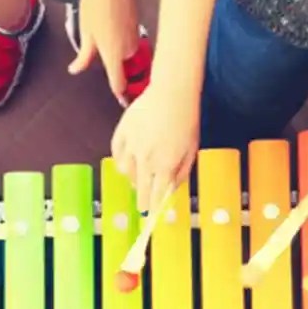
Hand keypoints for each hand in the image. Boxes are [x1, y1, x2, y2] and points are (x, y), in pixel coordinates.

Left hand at [68, 0, 138, 102]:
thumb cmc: (95, 4)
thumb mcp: (85, 32)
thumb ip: (84, 55)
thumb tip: (75, 70)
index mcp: (113, 54)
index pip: (119, 83)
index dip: (121, 95)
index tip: (123, 103)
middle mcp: (128, 50)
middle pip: (119, 65)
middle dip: (110, 58)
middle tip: (96, 39)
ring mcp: (136, 39)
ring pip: (123, 52)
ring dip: (114, 45)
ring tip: (103, 25)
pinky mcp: (139, 28)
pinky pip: (128, 40)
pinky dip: (120, 35)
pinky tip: (111, 18)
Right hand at [113, 82, 197, 211]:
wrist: (173, 93)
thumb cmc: (187, 122)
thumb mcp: (191, 150)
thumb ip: (181, 173)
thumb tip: (170, 190)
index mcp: (165, 165)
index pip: (157, 195)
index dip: (155, 208)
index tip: (153, 215)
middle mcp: (146, 159)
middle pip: (140, 188)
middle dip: (142, 201)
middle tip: (143, 207)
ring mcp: (132, 146)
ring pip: (126, 172)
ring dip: (133, 178)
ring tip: (139, 176)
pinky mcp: (122, 132)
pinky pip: (117, 153)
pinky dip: (121, 159)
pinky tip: (128, 159)